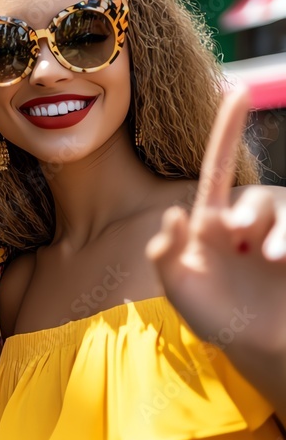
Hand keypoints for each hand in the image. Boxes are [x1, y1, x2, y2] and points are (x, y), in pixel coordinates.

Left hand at [148, 87, 285, 405]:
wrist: (256, 350)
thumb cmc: (213, 317)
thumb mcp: (179, 291)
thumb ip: (166, 257)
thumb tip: (173, 215)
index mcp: (212, 222)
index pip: (219, 168)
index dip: (229, 130)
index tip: (240, 90)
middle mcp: (249, 224)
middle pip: (257, 198)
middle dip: (251, 213)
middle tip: (237, 235)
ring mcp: (280, 238)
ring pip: (284, 211)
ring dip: (281, 231)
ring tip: (272, 260)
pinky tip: (283, 264)